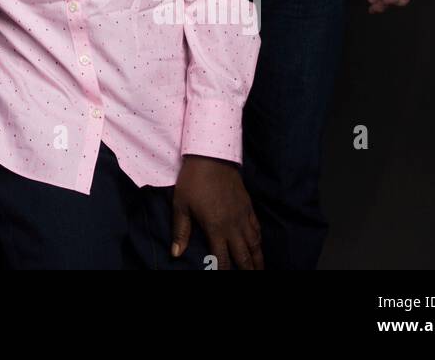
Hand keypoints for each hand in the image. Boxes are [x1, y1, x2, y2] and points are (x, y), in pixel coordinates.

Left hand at [171, 154, 262, 268]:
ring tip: (259, 270)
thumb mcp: (181, 205)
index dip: (223, 271)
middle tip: (251, 278)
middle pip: (243, 255)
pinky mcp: (248, 206)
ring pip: (254, 244)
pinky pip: (257, 229)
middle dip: (247, 270)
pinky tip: (258, 246)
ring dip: (257, 259)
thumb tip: (176, 254)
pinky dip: (259, 241)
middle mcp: (233, 226)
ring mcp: (243, 216)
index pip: (222, 259)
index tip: (222, 276)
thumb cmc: (193, 180)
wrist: (212, 156)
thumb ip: (180, 231)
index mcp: (215, 228)